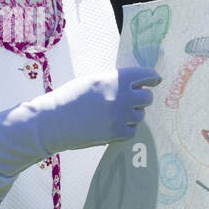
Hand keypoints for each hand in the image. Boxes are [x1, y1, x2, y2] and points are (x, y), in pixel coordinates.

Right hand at [0, 67, 159, 201]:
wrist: (54, 121)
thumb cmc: (70, 97)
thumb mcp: (93, 81)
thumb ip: (114, 81)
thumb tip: (134, 85)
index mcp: (116, 78)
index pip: (146, 75)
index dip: (152, 77)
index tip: (155, 80)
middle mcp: (122, 96)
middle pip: (147, 98)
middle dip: (141, 98)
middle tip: (131, 100)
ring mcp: (121, 116)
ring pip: (140, 116)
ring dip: (132, 114)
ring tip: (115, 114)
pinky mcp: (116, 134)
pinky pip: (132, 131)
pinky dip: (126, 129)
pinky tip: (113, 125)